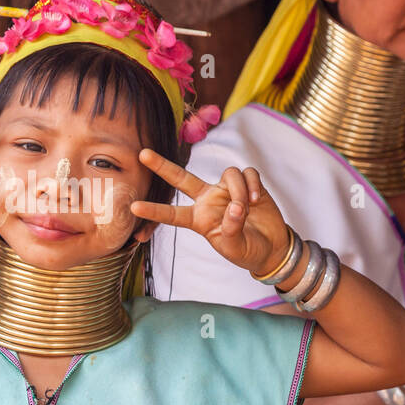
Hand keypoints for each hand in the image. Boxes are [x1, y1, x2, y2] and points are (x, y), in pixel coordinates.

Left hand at [129, 150, 288, 276]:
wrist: (271, 247)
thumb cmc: (247, 250)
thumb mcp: (235, 248)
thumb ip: (231, 229)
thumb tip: (235, 206)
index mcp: (199, 220)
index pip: (172, 214)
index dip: (154, 210)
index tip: (133, 207)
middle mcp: (208, 200)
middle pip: (181, 178)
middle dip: (162, 166)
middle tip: (142, 154)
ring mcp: (225, 189)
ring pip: (228, 174)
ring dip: (240, 191)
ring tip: (248, 209)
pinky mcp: (247, 183)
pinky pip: (247, 173)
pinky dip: (253, 185)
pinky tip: (258, 200)